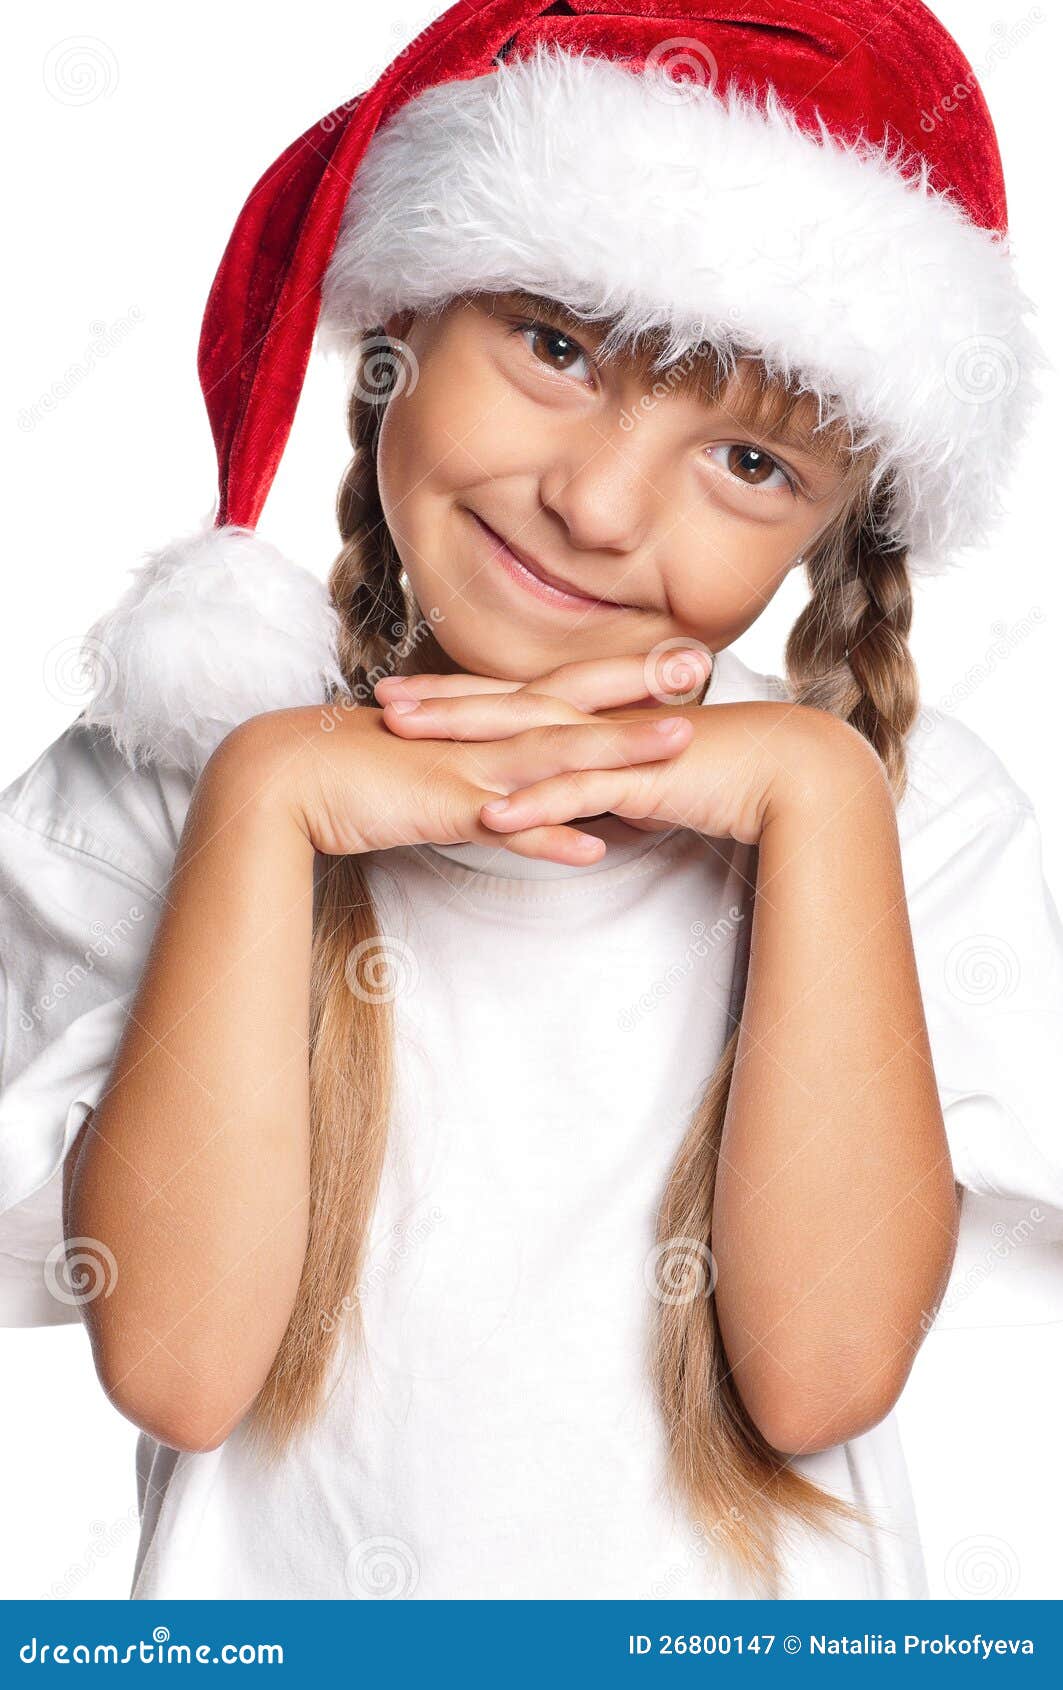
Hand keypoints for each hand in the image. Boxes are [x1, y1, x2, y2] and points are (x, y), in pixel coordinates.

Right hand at [205, 696, 698, 864]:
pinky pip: (503, 826)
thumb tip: (527, 794)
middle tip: (702, 664)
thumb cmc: (359, 771)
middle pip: (573, 704)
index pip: (564, 687)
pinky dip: (546, 838)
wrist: (286, 777)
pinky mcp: (442, 806)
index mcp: (483, 720)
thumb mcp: (435, 764)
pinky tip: (592, 851)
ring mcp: (466, 767)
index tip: (682, 654)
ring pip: (553, 756)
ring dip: (617, 751)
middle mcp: (483, 734)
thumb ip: (487, 775)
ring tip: (678, 745)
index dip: (623, 670)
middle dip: (639, 686)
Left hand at [374, 653, 863, 845]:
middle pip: (507, 704)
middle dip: (441, 702)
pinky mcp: (644, 776)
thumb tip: (591, 801)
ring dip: (464, 735)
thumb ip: (616, 785)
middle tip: (379, 701)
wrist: (796, 775)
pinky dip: (533, 804)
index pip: (518, 699)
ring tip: (404, 737)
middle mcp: (602, 719)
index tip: (409, 695)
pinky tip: (488, 816)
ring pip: (529, 735)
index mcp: (601, 716)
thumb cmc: (730, 776)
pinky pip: (579, 791)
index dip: (461, 696)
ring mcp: (619, 743)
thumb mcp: (654, 779)